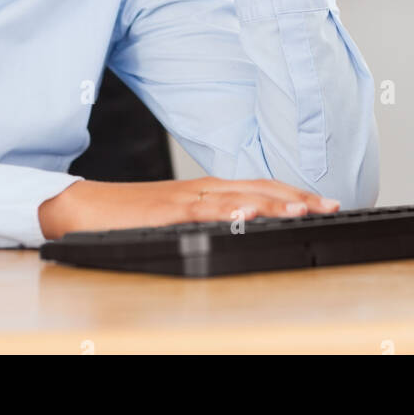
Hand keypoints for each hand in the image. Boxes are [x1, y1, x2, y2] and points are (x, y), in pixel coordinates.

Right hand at [38, 176, 339, 238]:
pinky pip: (204, 211)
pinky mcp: (167, 212)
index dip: (294, 192)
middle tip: (330, 205)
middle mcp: (202, 189)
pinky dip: (229, 211)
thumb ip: (207, 219)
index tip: (324, 201)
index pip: (260, 186)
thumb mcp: (176, 217)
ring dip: (275, 202)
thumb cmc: (128, 214)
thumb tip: (242, 227)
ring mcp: (185, 199)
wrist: (83, 207)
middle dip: (297, 196)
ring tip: (304, 209)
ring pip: (239, 196)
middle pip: (260, 187)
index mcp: (207, 190)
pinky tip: (247, 214)